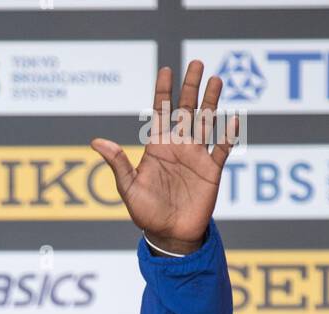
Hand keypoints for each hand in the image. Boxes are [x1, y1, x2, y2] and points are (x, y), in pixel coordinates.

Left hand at [90, 60, 239, 253]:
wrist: (170, 235)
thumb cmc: (146, 213)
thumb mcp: (129, 188)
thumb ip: (118, 163)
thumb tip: (96, 141)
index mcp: (158, 147)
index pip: (160, 112)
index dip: (163, 91)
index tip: (166, 70)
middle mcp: (179, 146)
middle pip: (186, 109)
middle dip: (191, 86)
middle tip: (196, 63)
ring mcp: (196, 156)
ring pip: (206, 122)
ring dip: (211, 101)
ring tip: (216, 79)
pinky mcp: (211, 170)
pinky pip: (222, 149)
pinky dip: (228, 135)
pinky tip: (232, 119)